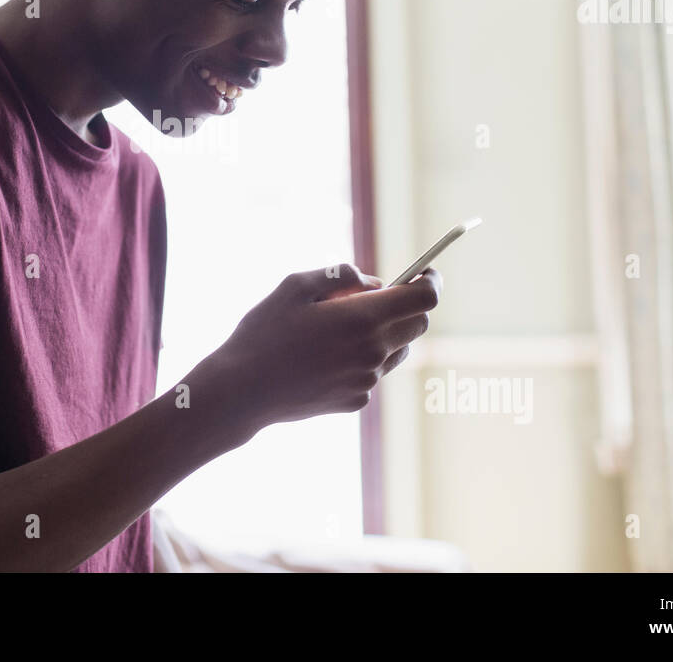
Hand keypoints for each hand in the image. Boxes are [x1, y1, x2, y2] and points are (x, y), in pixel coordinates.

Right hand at [190, 264, 440, 435]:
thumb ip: (340, 275)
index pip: (424, 298)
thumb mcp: (294, 286)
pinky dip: (362, 359)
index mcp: (362, 318)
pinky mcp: (356, 401)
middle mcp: (373, 352)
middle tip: (377, 296)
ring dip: (385, 332)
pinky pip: (373, 373)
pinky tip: (324, 357)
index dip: (431, 280)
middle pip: (418, 324)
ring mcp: (367, 381)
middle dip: (408, 305)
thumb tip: (371, 283)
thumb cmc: (263, 332)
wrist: (241, 391)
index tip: (425, 272)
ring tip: (341, 327)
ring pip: (397, 350)